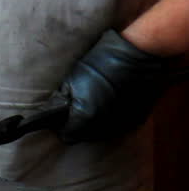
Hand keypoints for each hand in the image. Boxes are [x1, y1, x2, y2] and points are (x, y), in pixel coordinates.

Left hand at [55, 30, 182, 142]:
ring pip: (101, 135)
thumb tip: (52, 113)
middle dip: (78, 126)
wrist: (138, 53)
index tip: (62, 116)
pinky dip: (111, 120)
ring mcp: (123, 125)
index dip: (62, 126)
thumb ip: (59, 101)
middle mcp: (104, 127)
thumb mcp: (72, 79)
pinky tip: (112, 104)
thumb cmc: (102, 62)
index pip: (66, 136)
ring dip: (95, 124)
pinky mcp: (137, 120)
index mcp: (85, 118)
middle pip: (83, 137)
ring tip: (96, 104)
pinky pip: (117, 128)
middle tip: (78, 107)